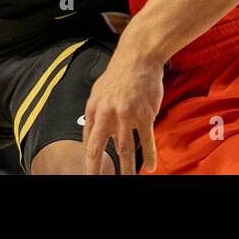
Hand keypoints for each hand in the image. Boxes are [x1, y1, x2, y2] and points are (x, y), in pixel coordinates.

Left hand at [83, 48, 163, 174]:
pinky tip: (150, 167)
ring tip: (127, 179)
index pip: (88, 141)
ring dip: (127, 168)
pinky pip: (146, 139)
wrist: (138, 57)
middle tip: (98, 181)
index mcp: (93, 109)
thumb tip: (103, 139)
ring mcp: (126, 114)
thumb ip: (99, 115)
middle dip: (97, 169)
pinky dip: (149, 155)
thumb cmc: (119, 75)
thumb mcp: (100, 92)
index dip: (89, 160)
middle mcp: (107, 113)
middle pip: (98, 147)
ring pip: (125, 148)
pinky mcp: (144, 114)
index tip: (91, 174)